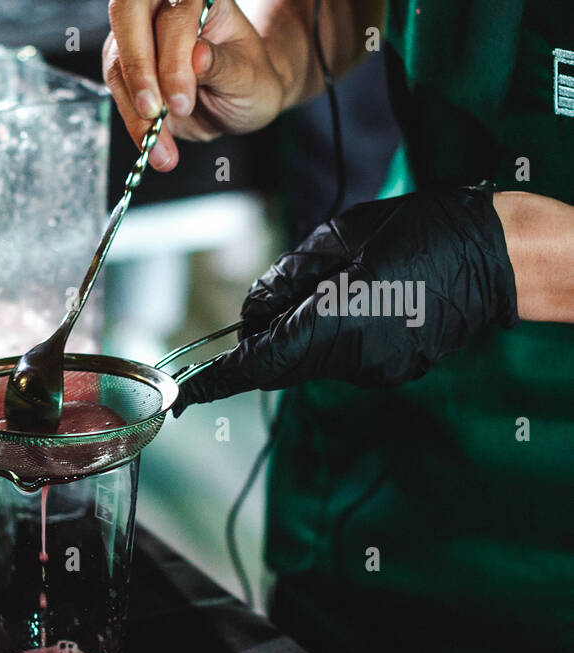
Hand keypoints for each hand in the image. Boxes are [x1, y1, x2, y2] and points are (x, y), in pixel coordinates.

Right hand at [103, 0, 289, 169]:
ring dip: (134, 110)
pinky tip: (153, 146)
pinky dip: (133, 123)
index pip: (175, 15)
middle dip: (138, 69)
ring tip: (158, 146)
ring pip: (117, 62)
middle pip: (128, 16)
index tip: (182, 101)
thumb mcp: (248, 78)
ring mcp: (138, 35)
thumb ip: (222, 66)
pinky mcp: (124, 66)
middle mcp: (163, 7)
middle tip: (152, 113)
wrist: (237, 98)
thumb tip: (197, 57)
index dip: (173, 58)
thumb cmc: (249, 79)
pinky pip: (117, 91)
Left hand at [172, 183, 519, 413]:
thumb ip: (288, 279)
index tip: (180, 395)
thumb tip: (255, 313)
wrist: (498, 253)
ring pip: (309, 359)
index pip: (256, 364)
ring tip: (343, 283)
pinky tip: (366, 298)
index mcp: (334, 322)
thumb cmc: (421, 230)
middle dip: (265, 335)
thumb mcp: (340, 237)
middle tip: (287, 293)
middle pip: (279, 362)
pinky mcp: (392, 371)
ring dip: (303, 330)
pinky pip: (341, 357)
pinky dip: (334, 333)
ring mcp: (376, 371)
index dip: (214, 381)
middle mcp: (352, 359)